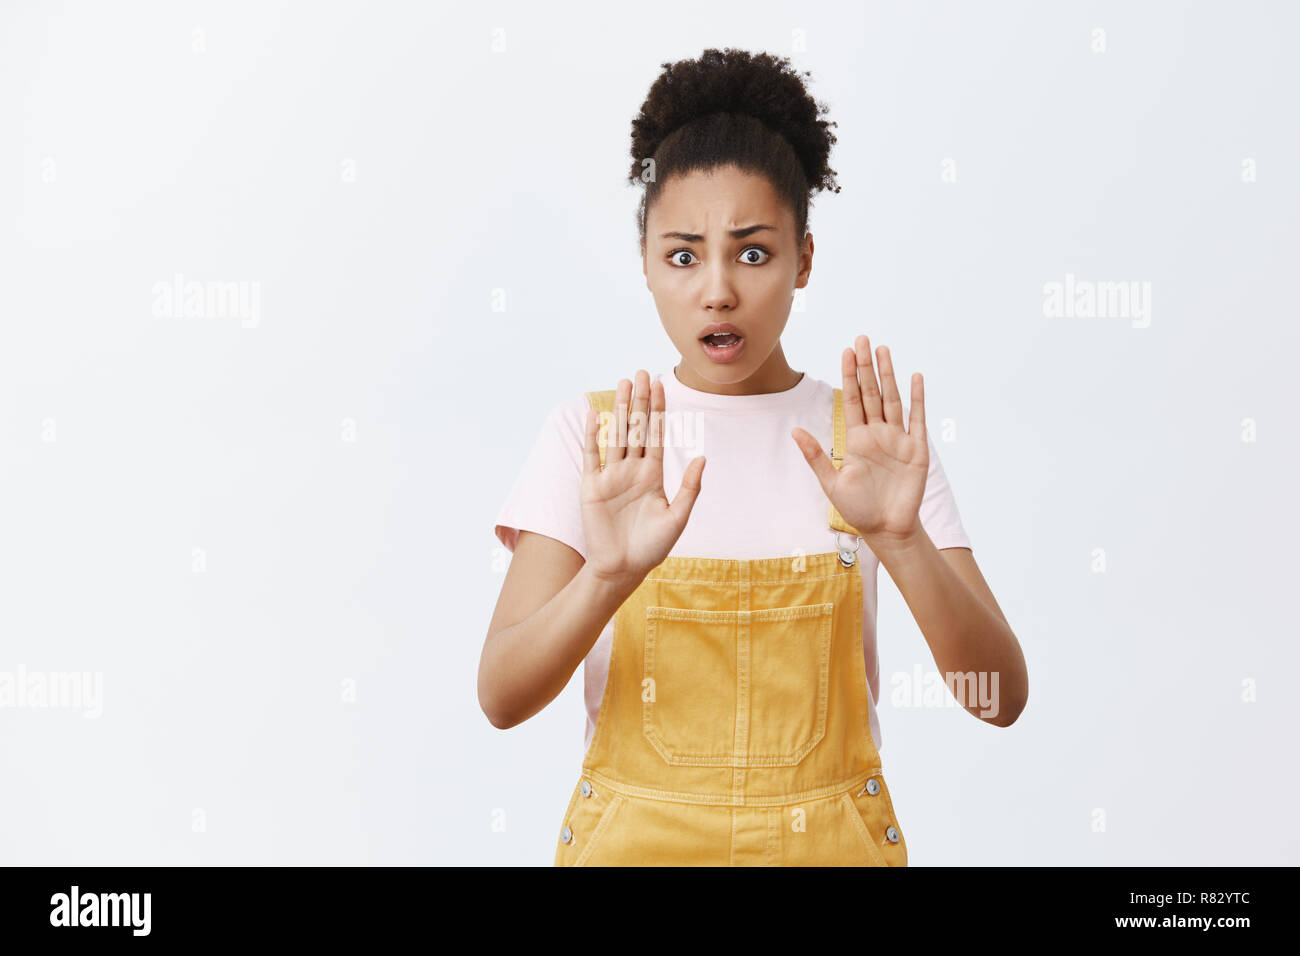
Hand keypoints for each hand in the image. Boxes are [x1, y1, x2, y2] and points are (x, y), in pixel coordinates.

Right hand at [580, 370, 706, 586]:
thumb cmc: (652, 547)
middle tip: (642, 372)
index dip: (658, 409)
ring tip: (623, 383)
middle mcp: (632, 470)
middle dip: (640, 400)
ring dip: (618, 410)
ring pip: (616, 435)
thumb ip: (690, 488)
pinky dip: (592, 436)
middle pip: (636, 428)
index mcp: (653, 475)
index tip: (661, 384)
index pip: (656, 434)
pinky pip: (591, 456)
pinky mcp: (591, 486)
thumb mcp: (677, 518)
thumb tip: (702, 457)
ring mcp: (611, 476)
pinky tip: (594, 416)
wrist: (622, 568)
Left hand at [790, 335, 927, 545]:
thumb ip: (816, 456)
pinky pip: (916, 419)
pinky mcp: (916, 449)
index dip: (849, 376)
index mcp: (856, 439)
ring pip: (892, 400)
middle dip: (866, 367)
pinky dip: (917, 398)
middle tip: (862, 339)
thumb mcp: (831, 483)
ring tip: (883, 350)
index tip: (846, 351)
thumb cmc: (858, 509)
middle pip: (871, 393)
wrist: (887, 530)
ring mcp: (898, 439)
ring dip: (889, 375)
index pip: (851, 399)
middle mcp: (877, 434)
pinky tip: (914, 377)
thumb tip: (794, 431)